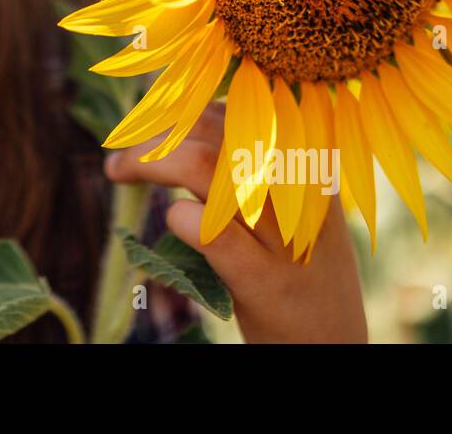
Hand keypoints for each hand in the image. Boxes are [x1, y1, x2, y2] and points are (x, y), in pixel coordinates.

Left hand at [104, 100, 368, 342]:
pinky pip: (212, 232)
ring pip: (207, 168)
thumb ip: (249, 164)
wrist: (332, 341)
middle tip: (120, 153)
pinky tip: (172, 219)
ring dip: (151, 163)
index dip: (179, 109)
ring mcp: (282, 234)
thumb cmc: (294, 265)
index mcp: (306, 161)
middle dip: (154, 133)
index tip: (147, 121)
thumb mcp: (289, 204)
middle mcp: (297, 187)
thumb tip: (179, 126)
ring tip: (119, 171)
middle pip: (212, 129)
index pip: (234, 109)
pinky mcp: (265, 279)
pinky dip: (180, 218)